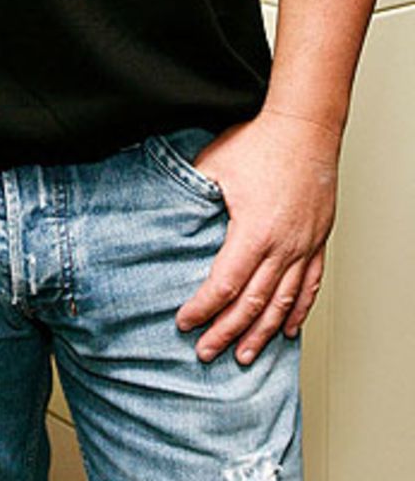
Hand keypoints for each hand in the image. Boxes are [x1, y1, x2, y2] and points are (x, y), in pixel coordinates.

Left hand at [174, 107, 340, 364]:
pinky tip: (289, 328)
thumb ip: (190, 194)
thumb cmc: (260, 141)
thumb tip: (162, 210)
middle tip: (208, 353)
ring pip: (283, 301)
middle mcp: (283, 245)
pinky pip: (310, 284)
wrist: (305, 126)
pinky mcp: (317, 240)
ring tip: (245, 354)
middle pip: (252, 303)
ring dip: (262, 332)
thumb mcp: (213, 166)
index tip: (186, 323)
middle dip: (227, 331)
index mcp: (254, 231)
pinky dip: (298, 310)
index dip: (203, 308)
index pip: (224, 284)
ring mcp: (304, 245)